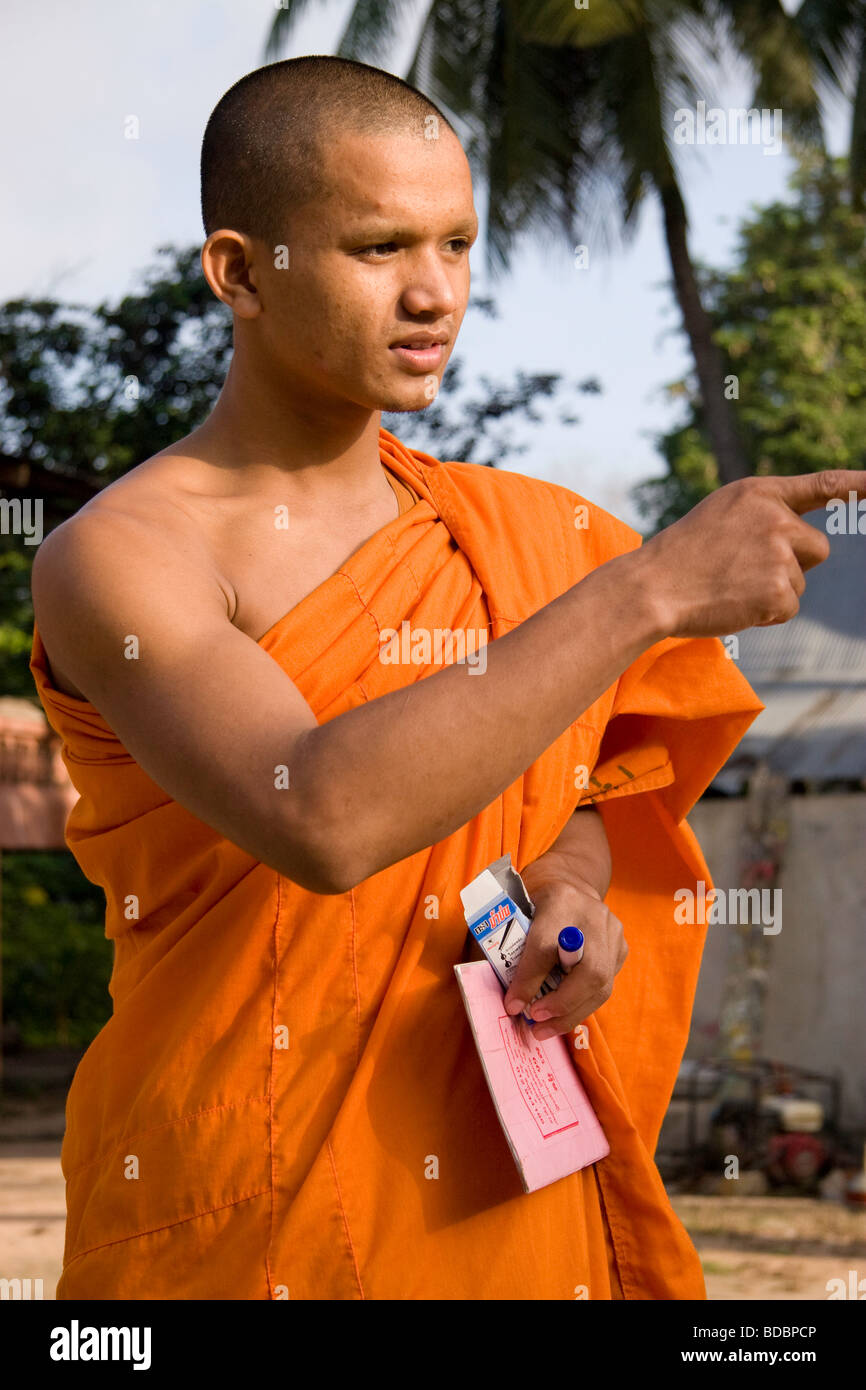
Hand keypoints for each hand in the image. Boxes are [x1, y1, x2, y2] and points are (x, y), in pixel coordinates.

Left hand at [502, 878, 627, 1040]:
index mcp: (561, 899)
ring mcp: (612, 931)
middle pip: (589, 969)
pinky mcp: (621, 948)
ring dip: (572, 1013)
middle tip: (535, 1021)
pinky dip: (582, 1006)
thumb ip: (508, 944)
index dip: (529, 980)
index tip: (512, 1005)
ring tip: (545, 1029)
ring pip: (602, 984)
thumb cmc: (534, 898)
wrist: (571, 881)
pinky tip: (562, 1016)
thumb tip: (506, 995)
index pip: (546, 945)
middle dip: (561, 1004)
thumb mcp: (514, 909)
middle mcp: (594, 915)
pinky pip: (605, 986)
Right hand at [635, 470, 865, 639]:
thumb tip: (799, 538)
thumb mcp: (722, 516)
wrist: (652, 587)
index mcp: (759, 493)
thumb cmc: (681, 555)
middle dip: (793, 564)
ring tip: (729, 586)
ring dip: (772, 591)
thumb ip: (762, 515)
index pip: (824, 485)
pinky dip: (765, 614)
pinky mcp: (778, 591)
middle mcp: (775, 518)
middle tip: (745, 570)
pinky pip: (789, 608)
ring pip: (800, 582)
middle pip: (818, 548)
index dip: (861, 484)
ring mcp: (778, 554)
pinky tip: (734, 603)